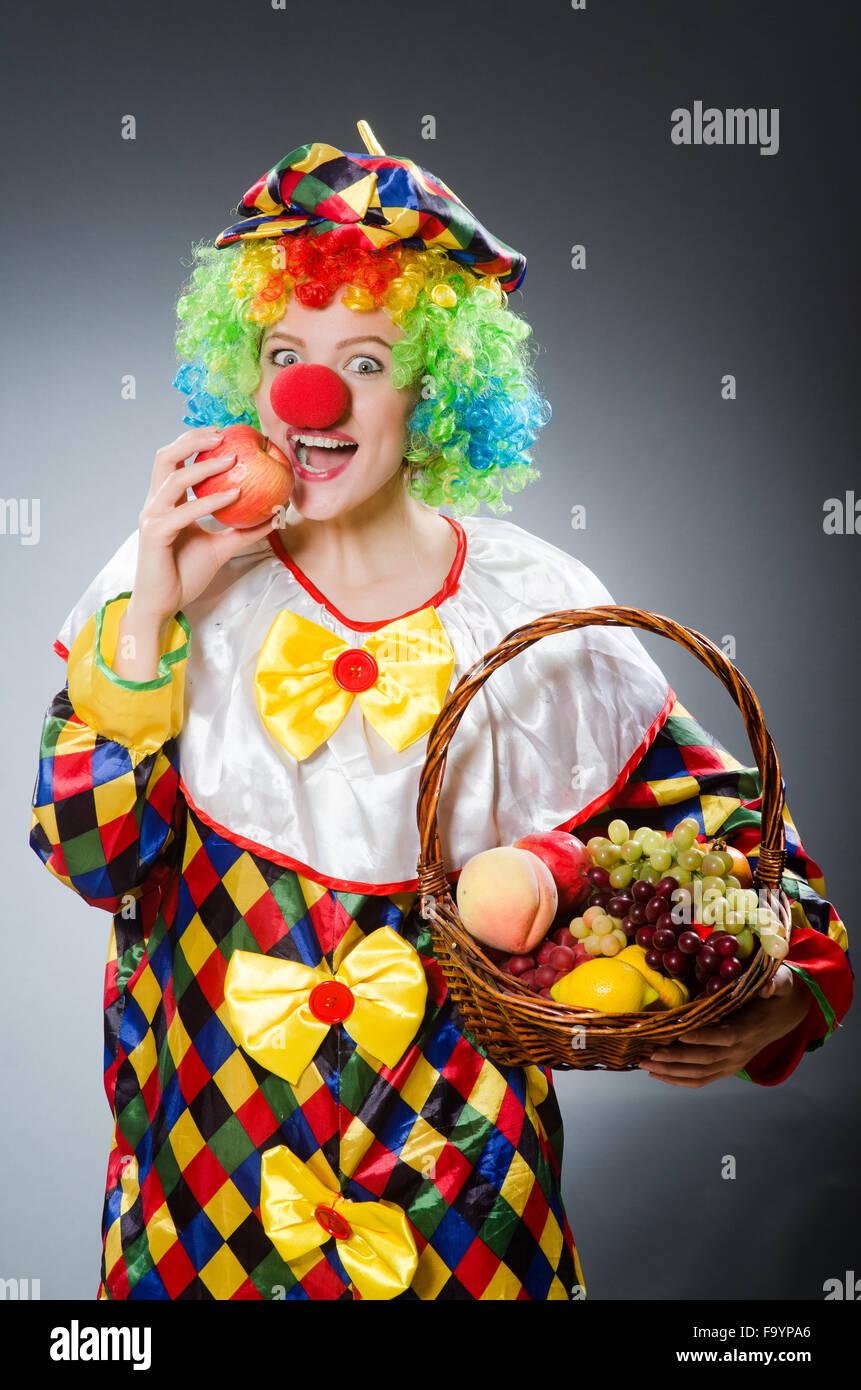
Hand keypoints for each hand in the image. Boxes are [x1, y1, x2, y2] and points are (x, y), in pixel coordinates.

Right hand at [129, 426, 280, 625]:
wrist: (164, 604)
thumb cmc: (185, 575)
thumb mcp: (220, 548)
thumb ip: (243, 531)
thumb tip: (273, 517)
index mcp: (166, 502)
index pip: (174, 461)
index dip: (194, 442)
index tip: (223, 433)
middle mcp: (155, 504)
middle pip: (166, 457)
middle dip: (193, 440)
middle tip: (223, 434)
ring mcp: (152, 517)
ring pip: (174, 478)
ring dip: (205, 465)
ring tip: (233, 458)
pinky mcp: (155, 534)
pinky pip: (186, 511)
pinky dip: (211, 501)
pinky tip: (235, 495)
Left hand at [639, 964, 813, 1086]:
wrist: (784, 1015)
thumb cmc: (776, 994)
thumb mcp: (780, 982)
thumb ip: (774, 983)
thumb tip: (768, 985)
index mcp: (749, 1029)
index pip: (725, 1037)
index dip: (703, 1037)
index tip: (679, 1031)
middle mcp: (740, 1051)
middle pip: (706, 1059)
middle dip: (676, 1058)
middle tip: (650, 1053)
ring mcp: (733, 1063)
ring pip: (700, 1074)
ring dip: (672, 1072)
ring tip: (645, 1064)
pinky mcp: (727, 1068)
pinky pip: (702, 1079)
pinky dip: (679, 1080)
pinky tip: (658, 1075)